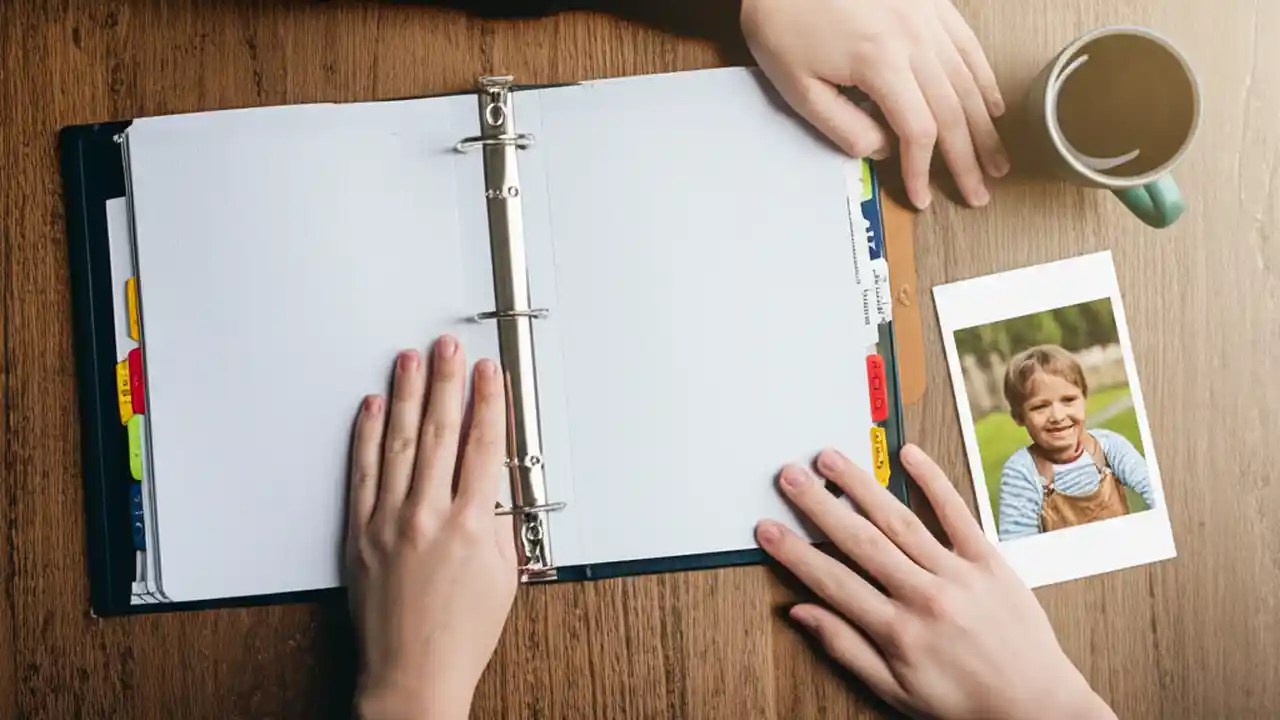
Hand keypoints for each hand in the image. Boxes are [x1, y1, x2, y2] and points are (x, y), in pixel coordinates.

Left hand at [346, 336, 517, 719]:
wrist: (413, 674)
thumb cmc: (461, 634)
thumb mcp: (504, 574)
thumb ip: (499, 522)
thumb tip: (492, 482)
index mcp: (473, 525)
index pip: (483, 445)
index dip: (488, 402)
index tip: (488, 372)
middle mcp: (429, 516)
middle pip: (442, 432)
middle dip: (446, 382)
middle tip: (446, 347)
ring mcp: (390, 522)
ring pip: (400, 443)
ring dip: (407, 396)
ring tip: (408, 359)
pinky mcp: (360, 533)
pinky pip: (363, 473)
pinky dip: (367, 436)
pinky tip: (372, 407)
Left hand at [740, 0, 1008, 209]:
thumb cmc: (784, 21)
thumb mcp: (797, 86)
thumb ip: (842, 126)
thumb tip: (882, 151)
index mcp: (879, 61)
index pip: (917, 130)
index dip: (923, 169)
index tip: (922, 197)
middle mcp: (913, 37)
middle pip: (952, 111)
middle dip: (966, 159)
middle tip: (978, 194)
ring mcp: (927, 16)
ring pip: (967, 80)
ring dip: (984, 127)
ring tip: (996, 162)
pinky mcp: (931, 2)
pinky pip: (968, 44)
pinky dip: (983, 79)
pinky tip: (992, 107)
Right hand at [755, 445, 1115, 719]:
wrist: (1036, 707)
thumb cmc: (965, 703)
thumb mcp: (896, 691)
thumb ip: (846, 648)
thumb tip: (802, 614)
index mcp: (898, 632)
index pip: (833, 582)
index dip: (795, 553)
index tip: (768, 530)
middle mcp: (924, 597)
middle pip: (860, 541)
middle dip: (818, 506)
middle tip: (789, 477)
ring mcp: (958, 574)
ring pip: (899, 520)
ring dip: (861, 486)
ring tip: (830, 459)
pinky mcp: (988, 561)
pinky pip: (957, 513)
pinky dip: (933, 481)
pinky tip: (908, 456)